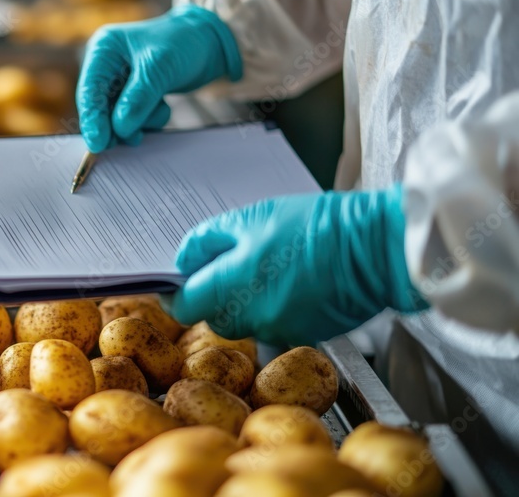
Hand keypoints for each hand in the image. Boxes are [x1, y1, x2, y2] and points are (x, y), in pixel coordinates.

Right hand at [76, 5, 242, 152]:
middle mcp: (107, 66)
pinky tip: (161, 109)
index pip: (89, 90)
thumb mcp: (160, 69)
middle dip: (116, 124)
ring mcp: (119, 81)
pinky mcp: (133, 93)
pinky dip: (146, 119)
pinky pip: (131, 117)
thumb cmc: (184, 42)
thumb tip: (119, 127)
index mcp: (104, 50)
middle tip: (131, 139)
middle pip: (99, 106)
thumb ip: (138, 99)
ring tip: (158, 113)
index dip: (92, 119)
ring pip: (115, 116)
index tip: (99, 143)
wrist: (210, 42)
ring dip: (136, 122)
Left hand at [164, 186, 425, 346]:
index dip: (177, 293)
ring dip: (244, 303)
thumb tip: (182, 260)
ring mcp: (279, 329)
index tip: (179, 282)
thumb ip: (207, 240)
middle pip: (212, 317)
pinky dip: (272, 309)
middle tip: (230, 265)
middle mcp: (253, 315)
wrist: (375, 247)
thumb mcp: (252, 217)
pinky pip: (272, 326)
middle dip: (213, 295)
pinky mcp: (302, 335)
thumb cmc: (315, 225)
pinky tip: (291, 284)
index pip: (184, 306)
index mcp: (234, 283)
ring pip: (243, 323)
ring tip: (268, 269)